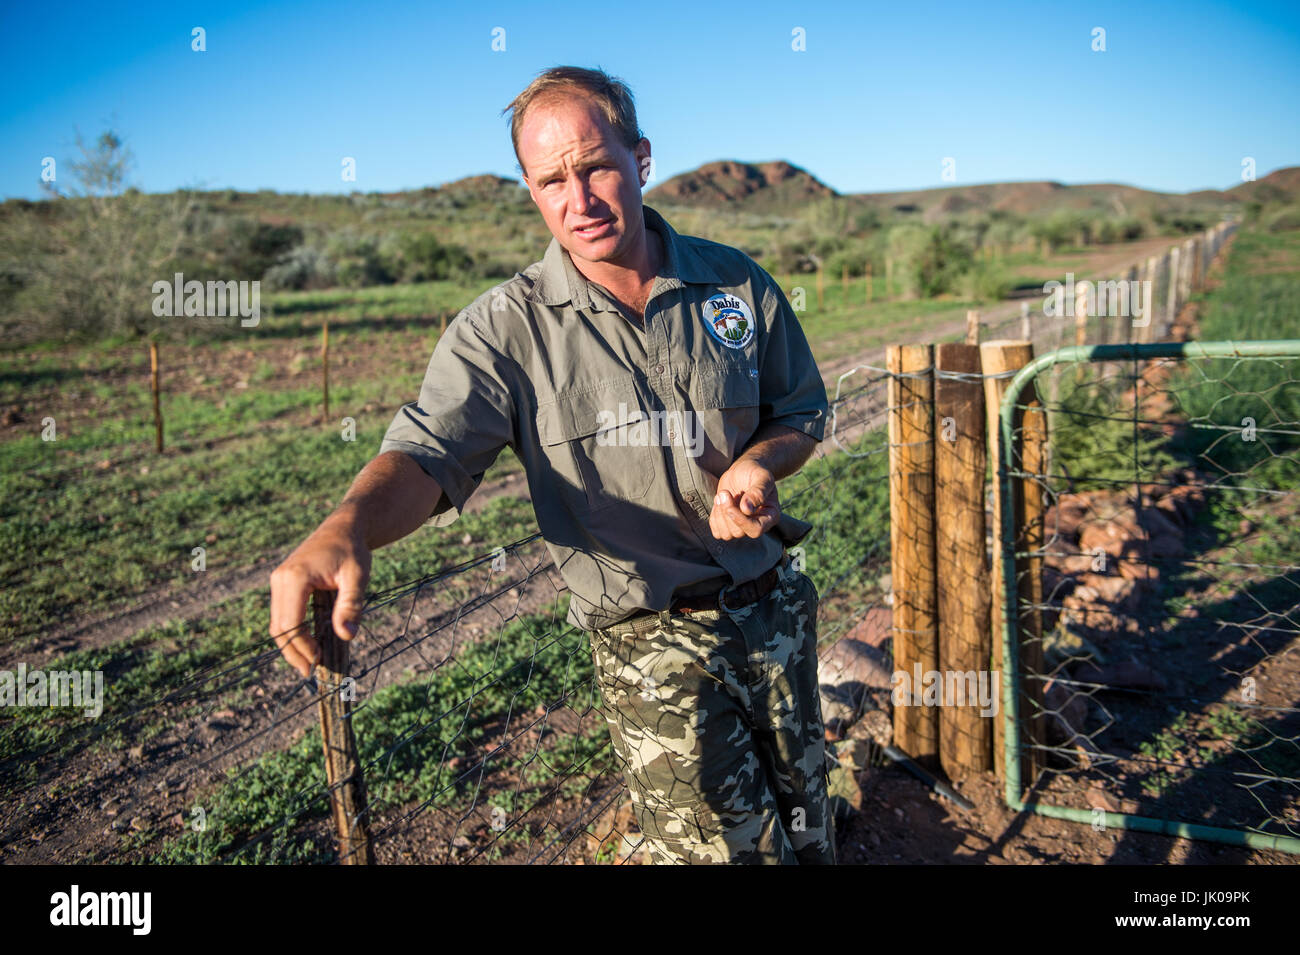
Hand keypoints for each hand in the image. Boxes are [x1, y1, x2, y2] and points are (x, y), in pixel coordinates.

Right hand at [269, 519, 371, 678]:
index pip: (291, 624)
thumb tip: (346, 635)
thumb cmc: (352, 550)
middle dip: (294, 652)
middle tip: (312, 671)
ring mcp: (279, 581)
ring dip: (292, 645)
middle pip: (279, 628)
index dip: (302, 647)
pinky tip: (310, 645)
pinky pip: (283, 615)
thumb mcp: (358, 576)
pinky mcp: (283, 584)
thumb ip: (351, 605)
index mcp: (295, 578)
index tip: (318, 662)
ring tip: (311, 662)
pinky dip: (293, 633)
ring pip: (278, 623)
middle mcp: (280, 580)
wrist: (344, 527)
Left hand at [709, 458, 779, 540]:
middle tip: (724, 492)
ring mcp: (742, 526)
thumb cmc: (756, 472)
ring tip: (722, 494)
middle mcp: (757, 524)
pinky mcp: (728, 525)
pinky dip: (714, 518)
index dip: (741, 521)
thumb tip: (747, 510)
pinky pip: (718, 532)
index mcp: (770, 516)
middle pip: (739, 532)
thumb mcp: (762, 477)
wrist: (744, 470)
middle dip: (727, 512)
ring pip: (727, 534)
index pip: (756, 530)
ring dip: (719, 515)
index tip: (730, 504)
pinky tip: (718, 502)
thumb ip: (758, 492)